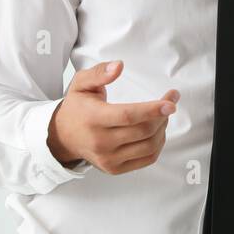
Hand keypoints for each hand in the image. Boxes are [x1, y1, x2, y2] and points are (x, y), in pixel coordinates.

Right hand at [47, 59, 178, 174]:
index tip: (171, 102)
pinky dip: (158, 144)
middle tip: (170, 102)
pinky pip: (147, 158)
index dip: (152, 109)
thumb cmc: (77, 107)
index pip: (127, 116)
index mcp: (92, 118)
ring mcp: (108, 158)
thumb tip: (119, 66)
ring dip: (163, 128)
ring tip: (162, 115)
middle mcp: (100, 142)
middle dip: (163, 115)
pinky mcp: (115, 168)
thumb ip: (99, 73)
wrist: (63, 136)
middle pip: (143, 130)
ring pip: (149, 146)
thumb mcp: (81, 84)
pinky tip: (157, 131)